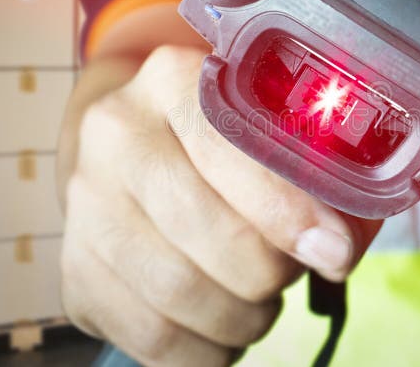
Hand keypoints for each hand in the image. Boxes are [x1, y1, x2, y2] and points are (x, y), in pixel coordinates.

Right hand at [58, 45, 381, 365]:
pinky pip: (148, 336)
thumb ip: (319, 169)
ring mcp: (86, 202)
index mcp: (173, 80)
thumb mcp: (269, 126)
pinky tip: (225, 334)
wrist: (132, 149)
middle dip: (270, 273)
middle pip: (209, 232)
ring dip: (242, 318)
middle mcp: (117, 133)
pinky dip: (204, 352)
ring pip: (178, 293)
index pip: (233, 151)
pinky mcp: (75, 267)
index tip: (335, 253)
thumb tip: (344, 244)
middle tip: (292, 275)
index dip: (291, 211)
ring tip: (261, 304)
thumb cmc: (224, 144)